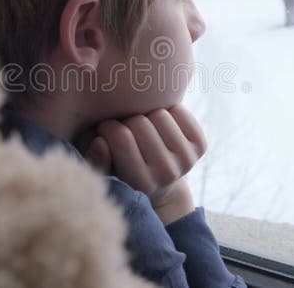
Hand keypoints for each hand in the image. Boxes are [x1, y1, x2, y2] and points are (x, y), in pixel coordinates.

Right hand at [84, 105, 206, 222]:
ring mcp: (186, 161)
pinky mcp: (199, 147)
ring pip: (160, 114)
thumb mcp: (101, 166)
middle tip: (124, 127)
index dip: (107, 127)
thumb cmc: (120, 167)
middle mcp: (166, 174)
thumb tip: (100, 143)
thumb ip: (93, 157)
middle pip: (140, 123)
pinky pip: (179, 111)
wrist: (158, 180)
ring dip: (147, 114)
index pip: (120, 136)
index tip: (105, 131)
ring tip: (141, 126)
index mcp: (140, 182)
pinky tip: (159, 124)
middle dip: (126, 120)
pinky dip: (168, 110)